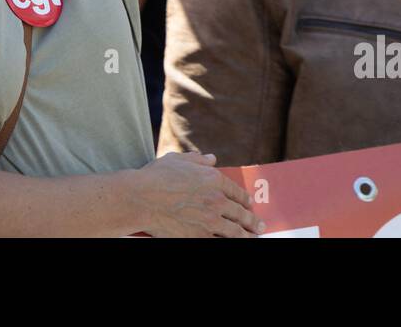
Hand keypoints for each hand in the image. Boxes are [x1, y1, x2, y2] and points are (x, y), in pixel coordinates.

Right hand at [132, 152, 263, 236]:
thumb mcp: (179, 160)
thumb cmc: (156, 176)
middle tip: (259, 226)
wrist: (141, 198)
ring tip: (253, 238)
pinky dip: (228, 242)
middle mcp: (216, 200)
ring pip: (235, 231)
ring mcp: (210, 220)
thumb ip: (198, 159)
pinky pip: (220, 242)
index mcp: (213, 179)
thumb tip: (212, 158)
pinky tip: (233, 243)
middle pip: (240, 213)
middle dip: (252, 220)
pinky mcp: (200, 236)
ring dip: (247, 235)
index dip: (245, 199)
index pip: (236, 191)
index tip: (249, 204)